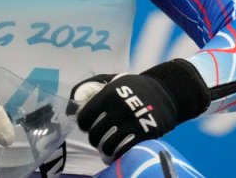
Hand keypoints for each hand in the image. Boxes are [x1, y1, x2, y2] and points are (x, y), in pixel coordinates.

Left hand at [71, 60, 208, 160]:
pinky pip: (124, 150)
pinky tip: (116, 152)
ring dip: (104, 149)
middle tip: (97, 138)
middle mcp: (119, 108)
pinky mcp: (146, 134)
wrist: (166, 92)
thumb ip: (87, 88)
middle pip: (95, 134)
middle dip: (93, 138)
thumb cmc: (132, 87)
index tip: (87, 126)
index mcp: (108, 94)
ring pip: (108, 145)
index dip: (83, 125)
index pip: (84, 117)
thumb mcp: (110, 80)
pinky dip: (117, 154)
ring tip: (105, 146)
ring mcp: (133, 122)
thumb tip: (70, 107)